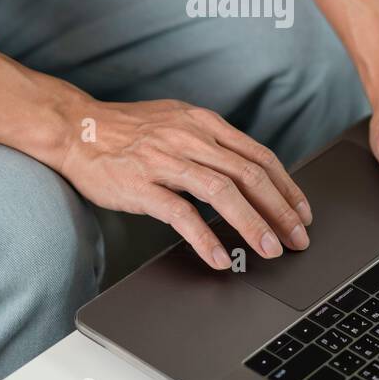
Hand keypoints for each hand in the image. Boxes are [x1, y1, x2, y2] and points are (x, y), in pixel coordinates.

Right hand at [57, 97, 311, 269]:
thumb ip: (211, 143)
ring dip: (252, 224)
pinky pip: (181, 214)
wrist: (76, 128)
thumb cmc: (127, 130)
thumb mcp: (177, 122)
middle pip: (250, 175)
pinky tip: (220, 257)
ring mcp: (165, 161)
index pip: (259, 156)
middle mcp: (190, 138)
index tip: (302, 213)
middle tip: (296, 238)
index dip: (287, 187)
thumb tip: (248, 171)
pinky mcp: (141, 185)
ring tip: (269, 250)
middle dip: (280, 210)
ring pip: (223, 192)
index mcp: (203, 123)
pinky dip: (205, 238)